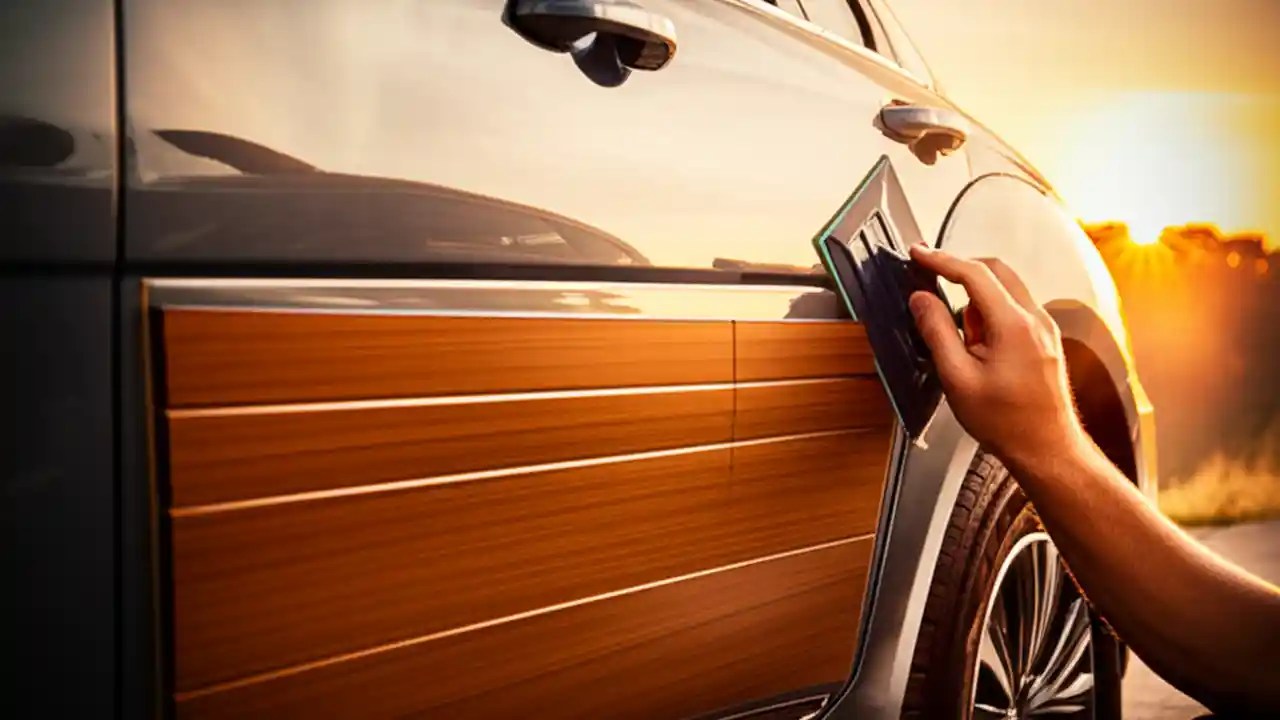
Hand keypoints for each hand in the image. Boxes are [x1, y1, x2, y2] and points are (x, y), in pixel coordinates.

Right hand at [907, 245, 1085, 468]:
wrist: (1046, 448)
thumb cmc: (1006, 422)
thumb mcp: (957, 378)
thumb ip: (936, 332)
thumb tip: (921, 299)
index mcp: (1014, 325)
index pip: (974, 274)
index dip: (941, 260)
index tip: (919, 254)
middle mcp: (1035, 320)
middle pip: (995, 271)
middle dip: (961, 275)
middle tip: (932, 285)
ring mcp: (1044, 329)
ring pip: (1004, 291)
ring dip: (976, 304)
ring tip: (965, 349)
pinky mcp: (1045, 339)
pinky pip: (1014, 311)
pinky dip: (990, 317)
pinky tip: (980, 352)